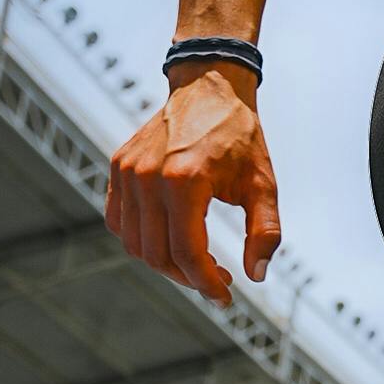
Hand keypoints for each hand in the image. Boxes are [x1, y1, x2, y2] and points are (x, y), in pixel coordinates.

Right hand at [106, 59, 281, 305]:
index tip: (226, 296)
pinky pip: (118, 221)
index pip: (186, 253)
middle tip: (216, 279)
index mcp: (184, 180)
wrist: (209, 87)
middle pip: (156, 255)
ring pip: (134, 243)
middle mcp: (147, 177)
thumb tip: (256, 276)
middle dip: (187, 278)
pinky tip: (170, 239)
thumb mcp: (263, 184)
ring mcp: (127, 171)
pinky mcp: (117, 167)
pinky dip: (140, 240)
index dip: (206, 283)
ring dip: (163, 263)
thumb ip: (265, 232)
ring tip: (195, 262)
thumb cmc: (240, 136)